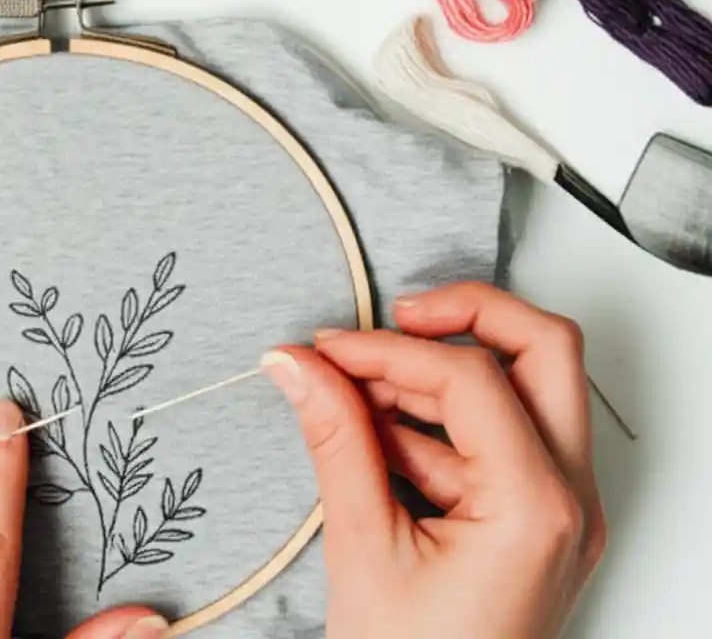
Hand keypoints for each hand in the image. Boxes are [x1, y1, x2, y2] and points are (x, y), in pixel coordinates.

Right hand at [262, 282, 605, 638]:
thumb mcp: (363, 550)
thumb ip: (334, 441)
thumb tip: (299, 366)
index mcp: (537, 508)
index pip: (469, 379)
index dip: (386, 350)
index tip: (324, 351)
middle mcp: (568, 500)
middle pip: (544, 352)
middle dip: (464, 317)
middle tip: (390, 317)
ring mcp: (558, 509)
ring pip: (527, 388)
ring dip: (440, 374)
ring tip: (354, 389)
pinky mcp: (533, 519)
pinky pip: (498, 438)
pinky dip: (437, 422)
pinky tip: (373, 433)